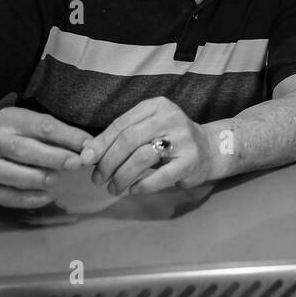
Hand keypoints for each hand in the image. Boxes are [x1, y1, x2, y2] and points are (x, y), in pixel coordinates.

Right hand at [0, 108, 90, 208]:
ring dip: (33, 177)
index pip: (41, 125)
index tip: (88, 145)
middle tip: (75, 163)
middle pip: (21, 149)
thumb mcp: (29, 126)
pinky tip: (45, 197)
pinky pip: (1, 195)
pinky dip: (24, 198)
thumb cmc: (13, 138)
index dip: (67, 135)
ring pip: (6, 172)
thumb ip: (56, 135)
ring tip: (55, 180)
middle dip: (51, 157)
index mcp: (9, 121)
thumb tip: (88, 147)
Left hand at [80, 97, 213, 194]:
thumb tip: (86, 152)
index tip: (86, 160)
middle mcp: (171, 118)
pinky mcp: (191, 161)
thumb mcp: (148, 129)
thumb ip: (121, 136)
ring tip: (112, 188)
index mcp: (157, 106)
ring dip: (121, 176)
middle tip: (97, 179)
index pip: (122, 124)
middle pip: (129, 139)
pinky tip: (132, 190)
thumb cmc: (170, 140)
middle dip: (108, 162)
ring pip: (142, 157)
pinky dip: (142, 185)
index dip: (101, 143)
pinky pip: (160, 176)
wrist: (210, 149)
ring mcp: (183, 139)